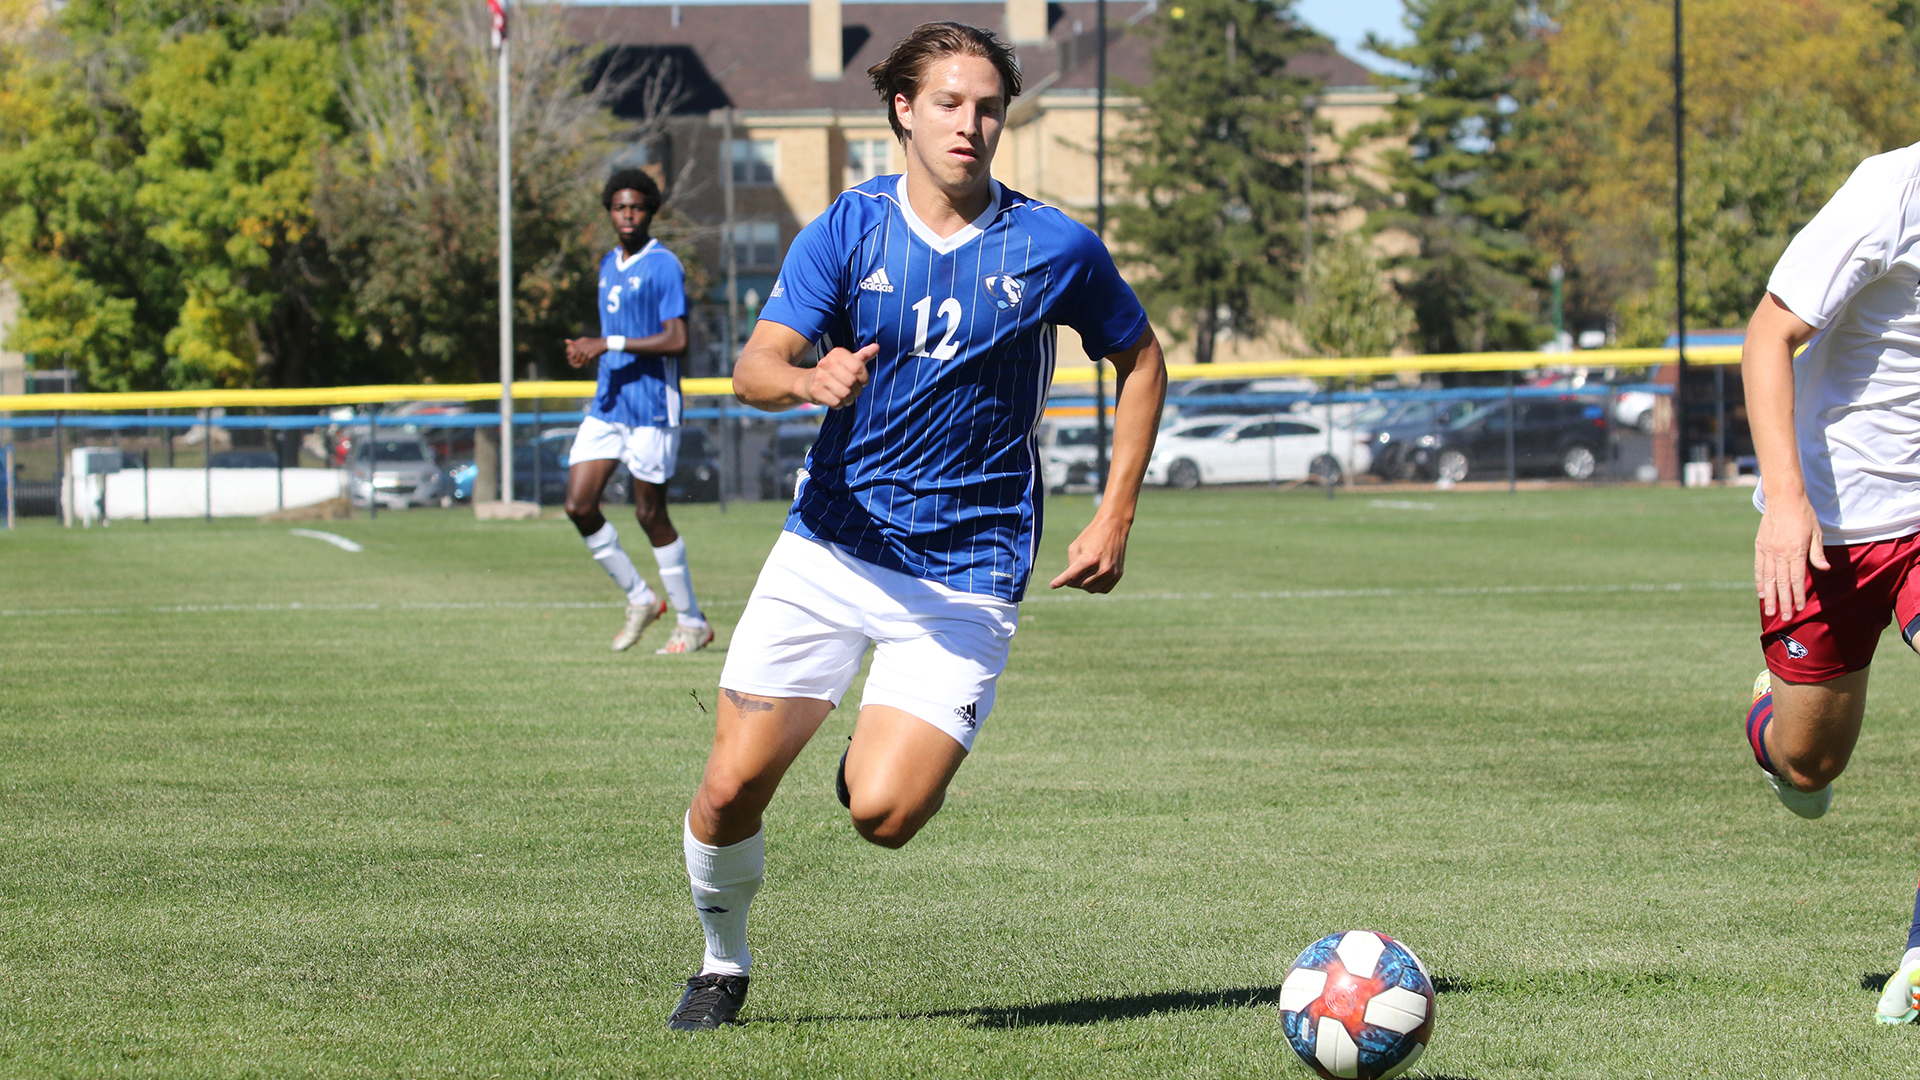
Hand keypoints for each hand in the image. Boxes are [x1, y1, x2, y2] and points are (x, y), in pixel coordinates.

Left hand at [563, 337, 605, 367]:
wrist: (602, 343)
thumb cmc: (592, 342)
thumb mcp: (583, 340)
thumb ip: (574, 342)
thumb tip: (565, 341)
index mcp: (578, 343)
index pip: (568, 349)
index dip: (568, 353)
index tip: (569, 356)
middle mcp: (579, 347)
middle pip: (572, 357)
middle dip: (573, 360)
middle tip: (575, 362)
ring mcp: (584, 352)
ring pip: (578, 361)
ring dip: (580, 363)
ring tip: (583, 363)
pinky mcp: (589, 356)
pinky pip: (585, 363)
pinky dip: (586, 364)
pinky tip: (588, 363)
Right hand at [799, 343, 878, 408]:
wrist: (809, 382)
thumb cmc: (834, 372)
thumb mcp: (848, 361)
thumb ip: (863, 355)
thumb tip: (877, 347)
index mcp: (837, 353)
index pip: (858, 367)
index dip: (864, 378)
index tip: (861, 382)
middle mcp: (826, 362)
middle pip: (852, 381)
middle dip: (857, 390)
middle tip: (854, 391)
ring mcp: (819, 377)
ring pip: (844, 393)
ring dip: (849, 399)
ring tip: (846, 397)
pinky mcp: (815, 390)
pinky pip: (835, 402)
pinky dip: (840, 404)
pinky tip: (837, 400)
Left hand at [1050, 513, 1128, 592]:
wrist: (1113, 526)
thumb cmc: (1091, 535)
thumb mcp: (1075, 546)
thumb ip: (1071, 565)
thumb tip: (1070, 581)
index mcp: (1089, 560)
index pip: (1071, 576)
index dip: (1060, 581)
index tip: (1053, 585)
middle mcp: (1102, 569)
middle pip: (1080, 584)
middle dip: (1072, 581)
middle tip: (1070, 576)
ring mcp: (1112, 573)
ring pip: (1091, 589)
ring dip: (1084, 585)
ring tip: (1081, 575)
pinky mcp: (1118, 575)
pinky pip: (1103, 589)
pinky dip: (1096, 586)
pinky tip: (1092, 578)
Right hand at [1755, 495, 1828, 616]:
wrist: (1783, 497)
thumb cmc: (1804, 514)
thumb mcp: (1817, 533)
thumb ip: (1817, 553)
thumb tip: (1824, 568)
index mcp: (1796, 551)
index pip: (1797, 579)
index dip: (1798, 595)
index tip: (1798, 608)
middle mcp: (1780, 553)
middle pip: (1782, 583)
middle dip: (1783, 601)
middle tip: (1783, 617)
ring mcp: (1768, 550)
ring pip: (1768, 578)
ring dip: (1769, 596)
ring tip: (1769, 610)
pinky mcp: (1760, 546)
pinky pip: (1759, 568)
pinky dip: (1760, 581)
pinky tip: (1761, 592)